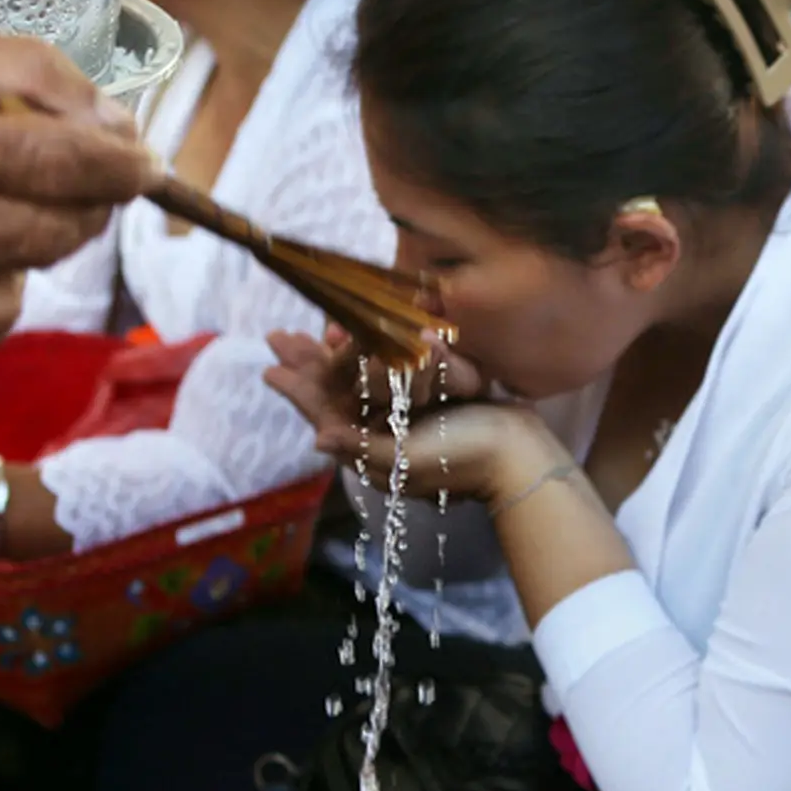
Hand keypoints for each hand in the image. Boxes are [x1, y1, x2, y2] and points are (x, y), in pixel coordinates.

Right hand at [0, 0, 155, 341]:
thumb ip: (15, 74)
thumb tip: (110, 126)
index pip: (58, 165)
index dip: (120, 169)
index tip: (142, 164)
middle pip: (47, 234)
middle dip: (84, 207)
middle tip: (79, 180)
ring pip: (9, 295)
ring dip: (27, 254)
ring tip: (1, 210)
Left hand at [265, 328, 561, 505]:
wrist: (520, 456)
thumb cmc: (466, 461)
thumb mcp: (410, 462)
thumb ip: (363, 449)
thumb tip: (316, 436)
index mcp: (372, 449)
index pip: (325, 415)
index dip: (298, 390)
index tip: (270, 368)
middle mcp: (384, 431)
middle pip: (337, 392)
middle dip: (310, 364)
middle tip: (279, 337)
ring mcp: (407, 415)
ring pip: (361, 378)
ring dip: (337, 353)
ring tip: (317, 329)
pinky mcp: (431, 400)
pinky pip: (394, 371)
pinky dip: (378, 351)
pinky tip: (366, 332)